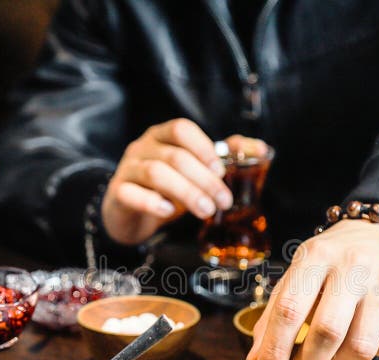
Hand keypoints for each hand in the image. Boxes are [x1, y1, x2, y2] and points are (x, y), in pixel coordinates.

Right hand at [101, 118, 266, 244]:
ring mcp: (128, 169)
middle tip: (223, 202)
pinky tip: (169, 212)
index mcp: (162, 136)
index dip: (203, 147)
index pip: (181, 128)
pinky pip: (132, 194)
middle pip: (175, 156)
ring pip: (156, 173)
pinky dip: (153, 203)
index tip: (221, 171)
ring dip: (187, 193)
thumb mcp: (194, 171)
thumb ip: (224, 157)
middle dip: (204, 180)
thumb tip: (261, 148)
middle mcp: (143, 147)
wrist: (129, 212)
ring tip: (206, 211)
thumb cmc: (166, 188)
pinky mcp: (118, 192)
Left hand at [243, 220, 378, 359]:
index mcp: (316, 255)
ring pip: (362, 346)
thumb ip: (274, 318)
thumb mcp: (299, 277)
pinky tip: (371, 336)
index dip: (274, 350)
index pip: (289, 309)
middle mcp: (354, 263)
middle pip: (328, 331)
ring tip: (336, 354)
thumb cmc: (332, 265)